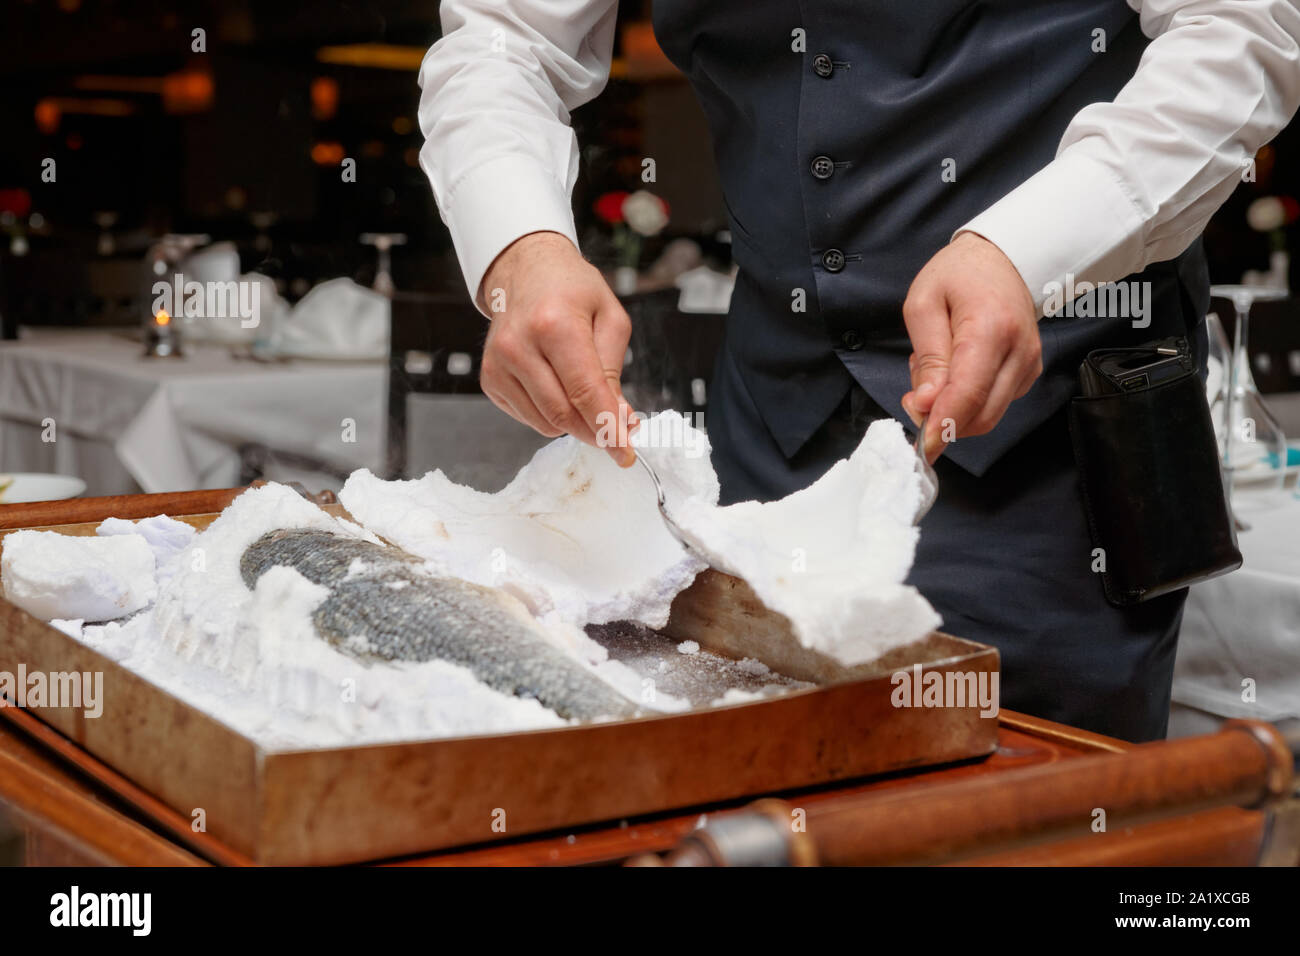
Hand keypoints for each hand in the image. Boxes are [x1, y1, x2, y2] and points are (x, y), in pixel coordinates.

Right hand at [478, 231, 636, 465]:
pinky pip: (530, 418)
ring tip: (583, 392)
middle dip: (595, 431)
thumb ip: (613, 372)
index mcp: (554, 324)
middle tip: (617, 429)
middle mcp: (518, 346)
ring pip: (546, 423)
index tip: (626, 454)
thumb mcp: (609, 319)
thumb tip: (620, 421)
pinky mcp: (490, 379)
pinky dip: (551, 414)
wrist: (525, 271)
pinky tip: (556, 385)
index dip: (609, 429)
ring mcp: (498, 365)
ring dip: (574, 423)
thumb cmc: (571, 290)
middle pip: (564, 415)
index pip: (585, 393)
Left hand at [900, 232, 1041, 462]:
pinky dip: (966, 401)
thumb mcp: (924, 304)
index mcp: (992, 329)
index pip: (969, 393)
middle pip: (982, 415)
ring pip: (988, 415)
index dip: (943, 424)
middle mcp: (1019, 352)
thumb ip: (927, 358)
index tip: (921, 445)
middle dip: (943, 422)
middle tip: (912, 398)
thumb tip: (926, 404)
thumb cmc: (958, 274)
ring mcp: (1029, 365)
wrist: (1003, 257)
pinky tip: (953, 371)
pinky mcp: (1028, 373)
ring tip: (933, 371)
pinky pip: (994, 404)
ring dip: (952, 410)